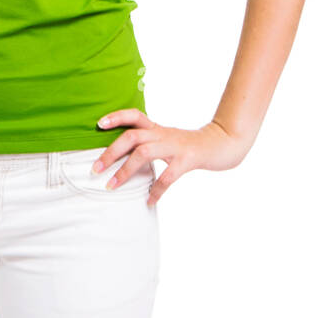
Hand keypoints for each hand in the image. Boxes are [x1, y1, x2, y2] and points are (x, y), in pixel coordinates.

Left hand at [94, 108, 250, 205]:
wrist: (222, 144)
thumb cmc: (189, 145)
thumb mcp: (167, 139)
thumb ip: (149, 143)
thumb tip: (122, 155)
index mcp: (157, 128)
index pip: (134, 115)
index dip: (116, 117)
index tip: (98, 124)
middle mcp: (163, 134)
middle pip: (132, 136)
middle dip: (111, 152)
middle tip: (95, 169)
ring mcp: (175, 146)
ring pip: (144, 153)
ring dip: (126, 170)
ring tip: (112, 186)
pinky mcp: (187, 160)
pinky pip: (168, 176)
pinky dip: (156, 190)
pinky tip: (148, 201)